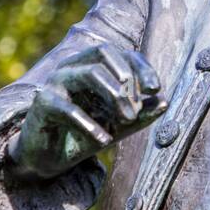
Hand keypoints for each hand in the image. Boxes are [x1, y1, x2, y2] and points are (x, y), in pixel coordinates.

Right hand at [8, 45, 166, 179]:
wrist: (50, 157)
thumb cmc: (86, 133)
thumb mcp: (119, 125)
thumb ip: (141, 114)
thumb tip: (165, 102)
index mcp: (94, 64)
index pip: (123, 54)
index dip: (142, 69)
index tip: (156, 89)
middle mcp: (74, 65)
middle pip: (104, 52)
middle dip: (127, 79)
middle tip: (137, 109)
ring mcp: (57, 81)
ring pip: (89, 73)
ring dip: (113, 96)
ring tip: (127, 120)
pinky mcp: (44, 102)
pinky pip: (69, 108)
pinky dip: (89, 124)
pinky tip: (104, 141)